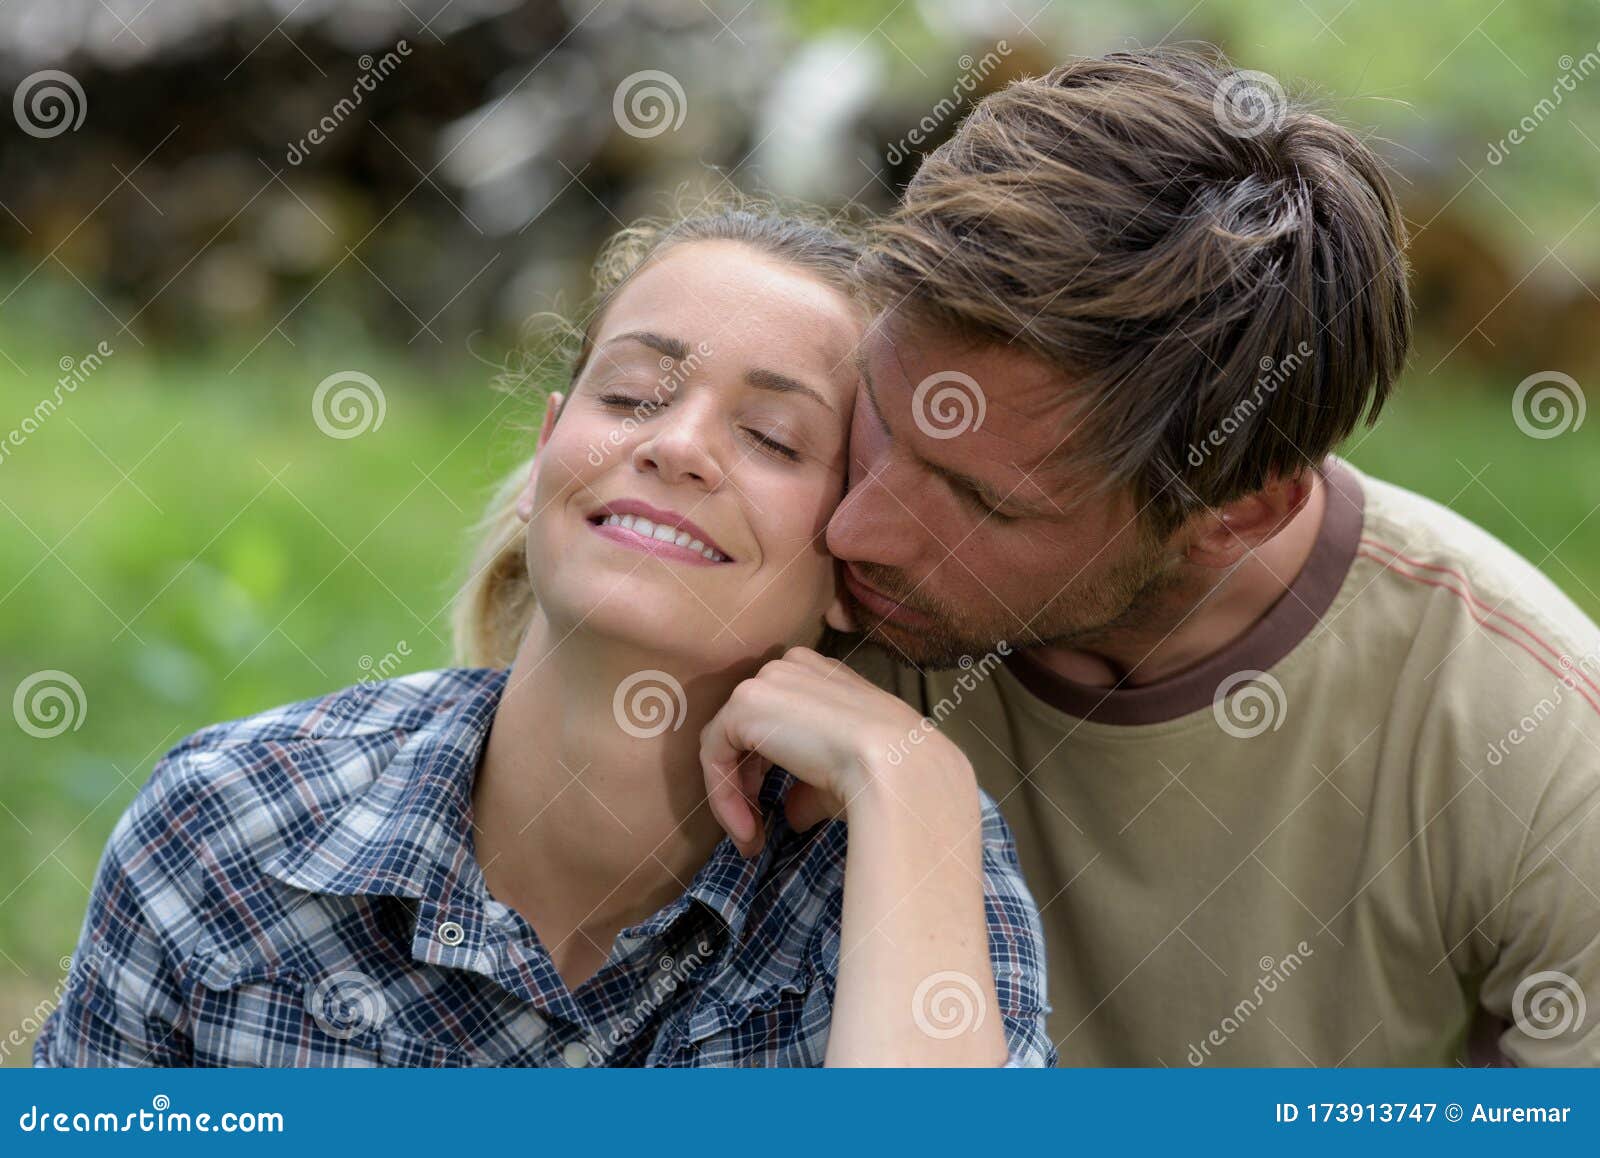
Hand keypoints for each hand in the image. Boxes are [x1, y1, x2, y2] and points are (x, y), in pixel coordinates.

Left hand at [699, 646, 969, 855]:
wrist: (896, 767)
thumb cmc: (883, 774)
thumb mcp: (839, 778)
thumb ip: (808, 788)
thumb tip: (791, 815)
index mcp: (821, 675)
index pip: (776, 719)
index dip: (766, 769)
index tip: (774, 815)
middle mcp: (791, 667)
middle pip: (746, 728)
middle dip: (747, 783)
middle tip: (756, 830)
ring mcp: (766, 681)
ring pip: (727, 742)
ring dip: (734, 795)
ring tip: (751, 838)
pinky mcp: (744, 703)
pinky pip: (715, 752)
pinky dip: (724, 795)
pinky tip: (747, 830)